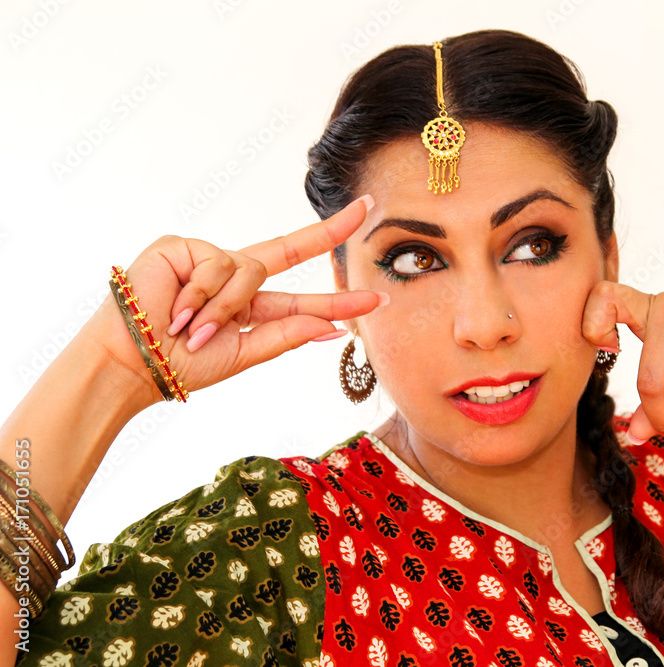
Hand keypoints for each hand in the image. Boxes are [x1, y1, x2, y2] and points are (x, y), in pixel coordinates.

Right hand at [81, 195, 386, 405]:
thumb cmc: (181, 364)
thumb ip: (286, 334)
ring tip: (194, 330)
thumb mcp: (244, 353)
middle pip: (290, 252)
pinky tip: (179, 312)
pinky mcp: (183, 246)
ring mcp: (208, 258)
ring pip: (250, 271)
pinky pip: (216, 265)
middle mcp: (232, 277)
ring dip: (225, 308)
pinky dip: (201, 295)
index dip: (337, 295)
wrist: (133, 364)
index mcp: (248, 307)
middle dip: (330, 232)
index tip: (376, 296)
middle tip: (367, 210)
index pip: (300, 295)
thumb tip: (332, 327)